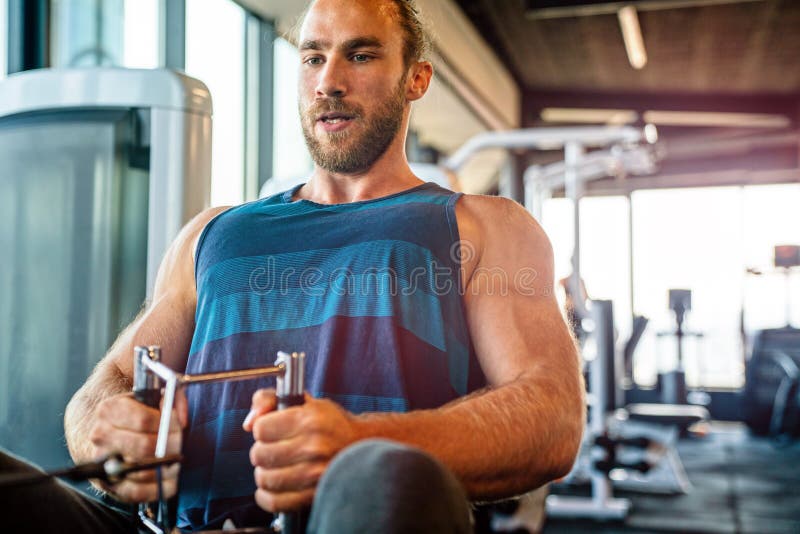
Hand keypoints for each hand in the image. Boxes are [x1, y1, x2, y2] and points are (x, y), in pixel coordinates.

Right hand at [87, 390, 186, 501]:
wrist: (108, 430)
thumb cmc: (137, 411)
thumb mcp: (153, 394)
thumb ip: (173, 397)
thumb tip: (181, 417)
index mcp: (110, 410)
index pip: (142, 420)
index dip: (167, 424)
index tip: (180, 425)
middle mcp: (101, 436)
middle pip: (143, 446)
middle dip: (170, 447)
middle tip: (182, 445)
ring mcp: (101, 461)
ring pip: (140, 470)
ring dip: (167, 469)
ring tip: (179, 462)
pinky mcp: (107, 484)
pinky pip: (134, 492)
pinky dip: (156, 490)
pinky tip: (171, 482)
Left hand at [244, 389, 358, 512]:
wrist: (362, 445)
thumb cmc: (329, 422)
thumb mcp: (303, 400)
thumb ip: (268, 400)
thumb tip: (249, 424)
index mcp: (310, 419)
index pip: (261, 429)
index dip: (263, 429)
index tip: (272, 430)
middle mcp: (314, 446)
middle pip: (259, 454)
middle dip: (262, 451)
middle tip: (275, 449)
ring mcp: (315, 473)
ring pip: (264, 478)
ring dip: (264, 473)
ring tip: (276, 467)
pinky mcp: (314, 495)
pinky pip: (275, 502)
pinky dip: (266, 496)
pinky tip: (273, 487)